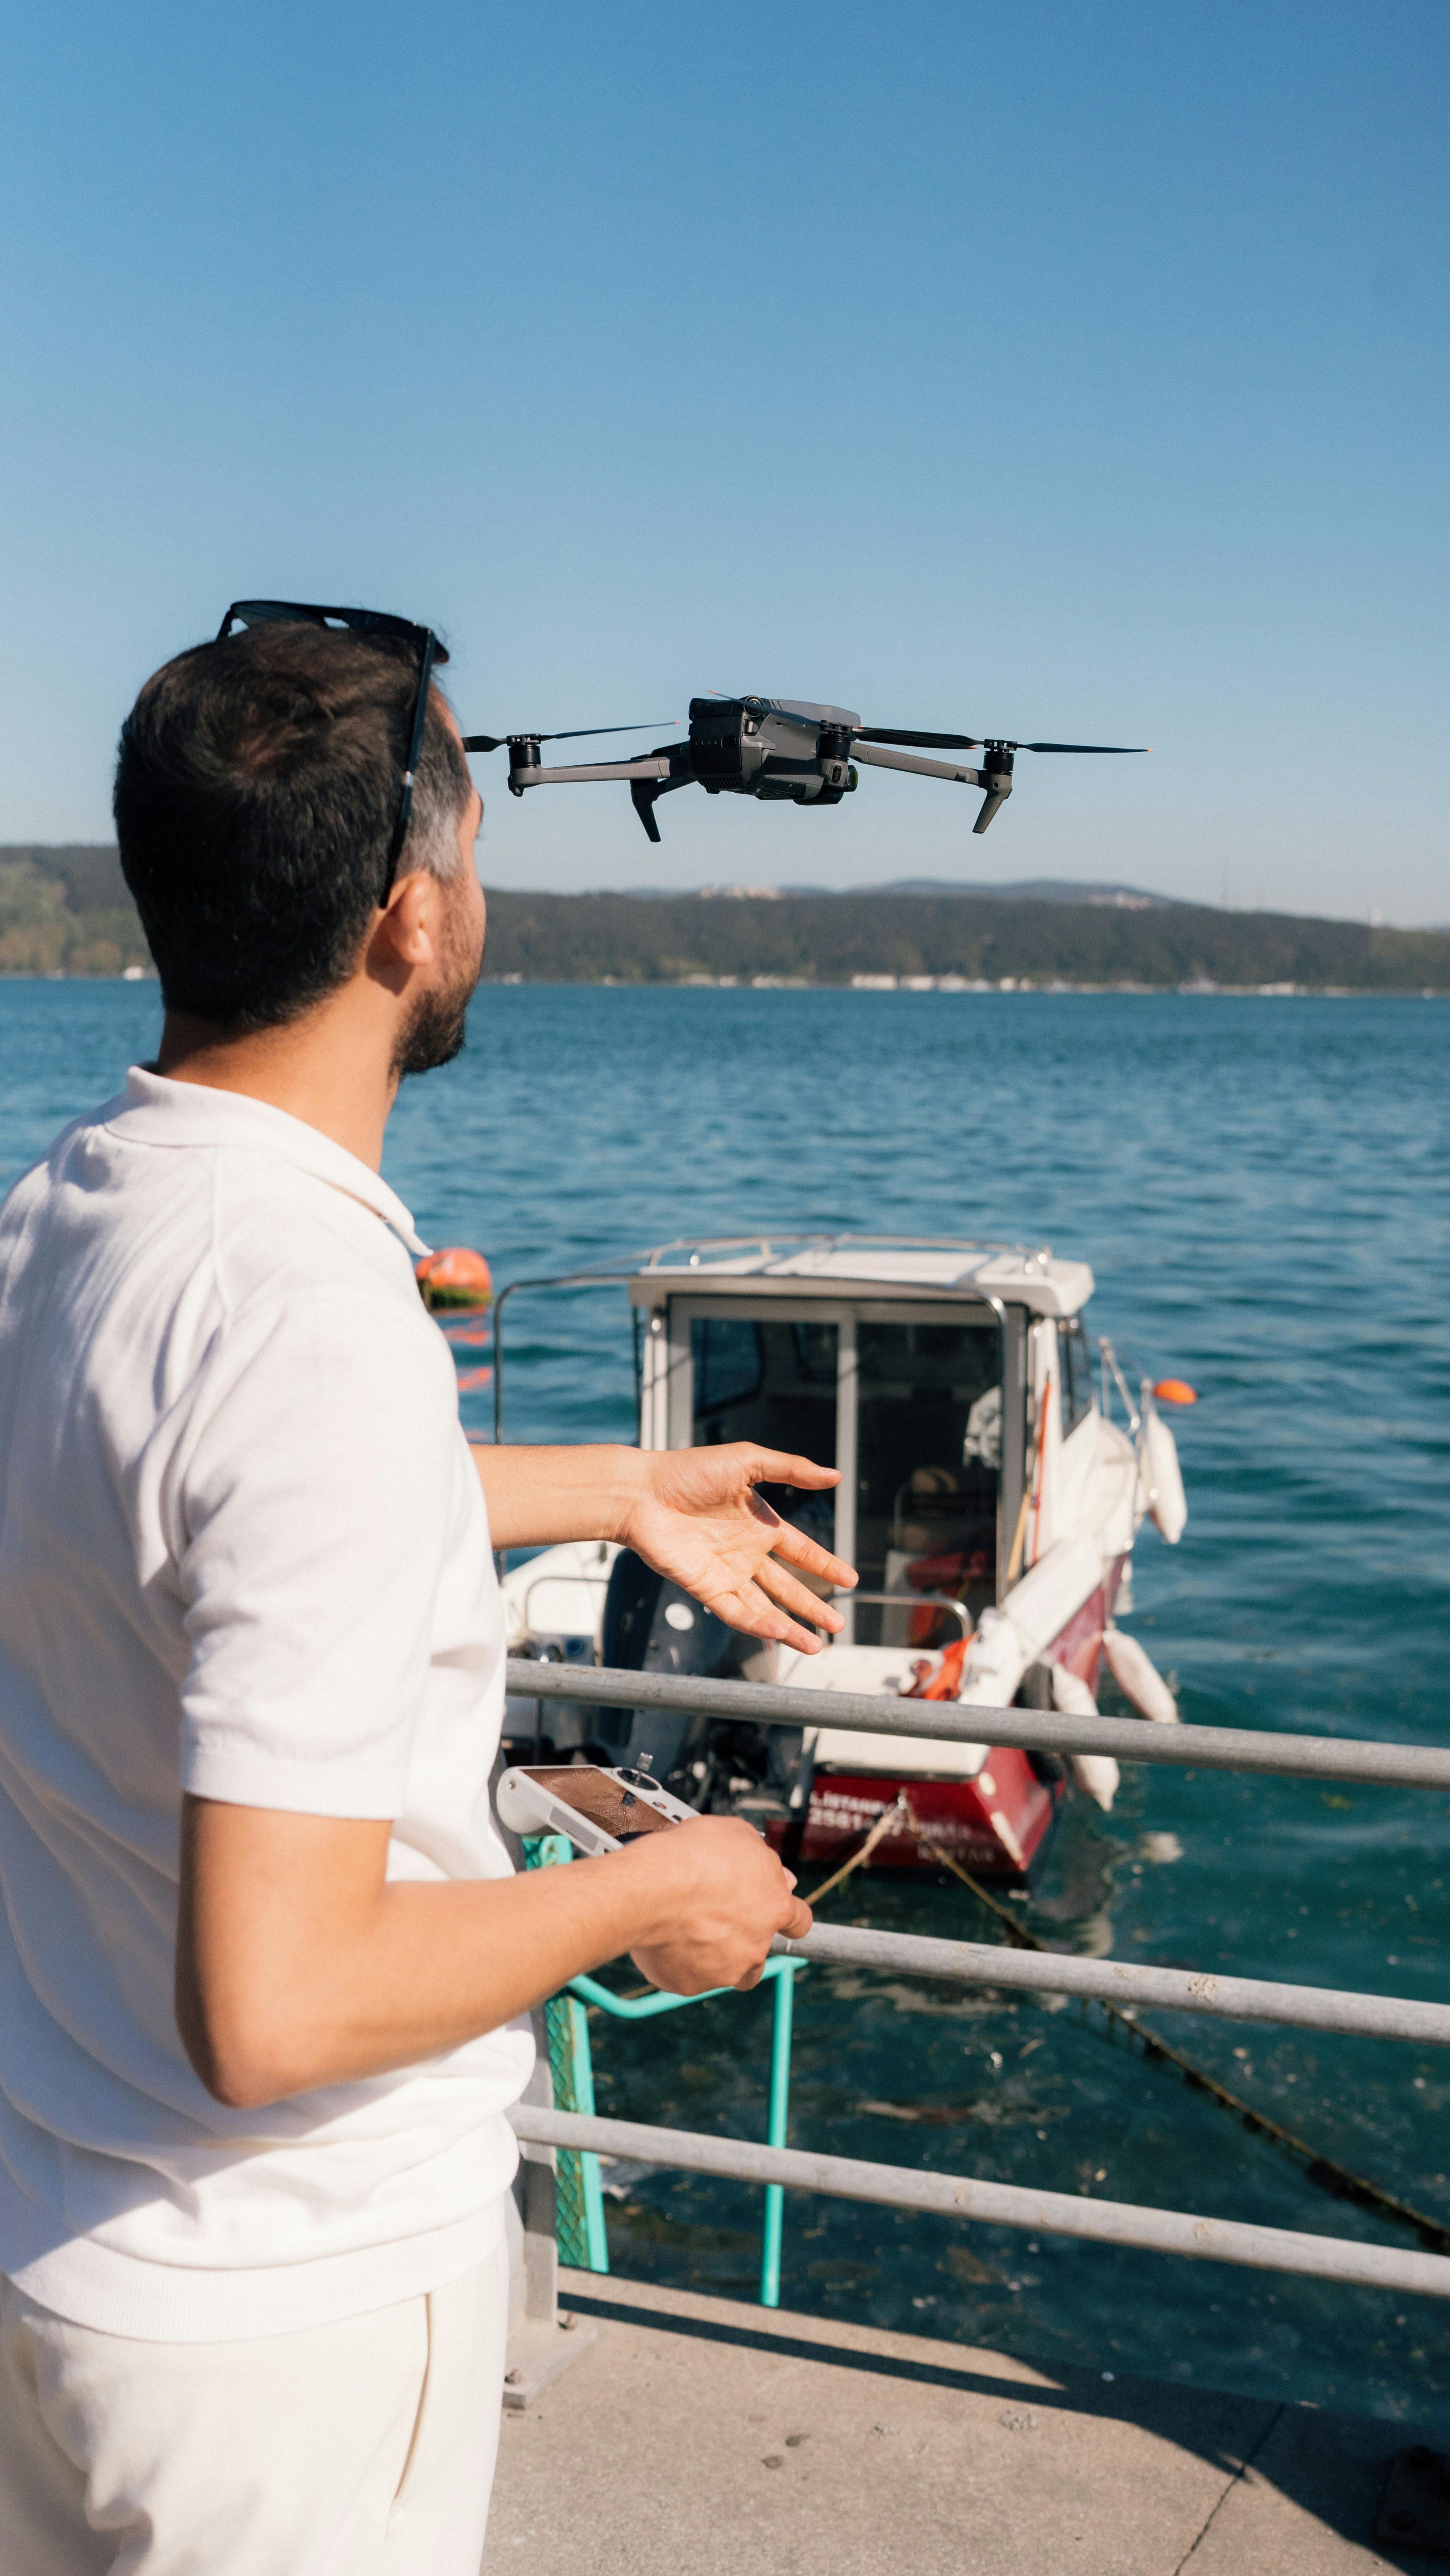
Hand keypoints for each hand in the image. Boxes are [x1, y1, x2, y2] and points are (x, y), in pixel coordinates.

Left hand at [615, 1443, 856, 1654]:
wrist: (641, 1492)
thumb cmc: (689, 1470)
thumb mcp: (748, 1460)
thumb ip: (791, 1469)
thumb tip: (835, 1476)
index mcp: (759, 1524)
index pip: (801, 1551)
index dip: (825, 1566)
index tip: (850, 1581)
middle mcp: (745, 1552)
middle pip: (787, 1587)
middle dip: (813, 1607)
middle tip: (838, 1627)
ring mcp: (725, 1573)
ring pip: (765, 1608)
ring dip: (791, 1628)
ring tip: (816, 1646)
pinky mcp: (704, 1588)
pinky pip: (736, 1612)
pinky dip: (758, 1624)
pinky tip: (780, 1632)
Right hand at [624, 1816, 812, 1994]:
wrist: (651, 1888)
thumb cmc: (693, 1856)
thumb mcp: (737, 1834)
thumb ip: (764, 1859)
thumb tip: (779, 1876)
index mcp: (774, 1907)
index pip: (800, 1921)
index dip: (789, 1918)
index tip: (776, 1916)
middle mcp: (756, 1946)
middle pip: (760, 1953)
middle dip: (745, 1941)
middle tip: (716, 1920)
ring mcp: (724, 1971)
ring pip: (727, 1971)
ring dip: (715, 1958)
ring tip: (687, 1931)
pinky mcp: (689, 1985)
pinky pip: (687, 1976)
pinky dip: (678, 1962)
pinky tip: (662, 1938)